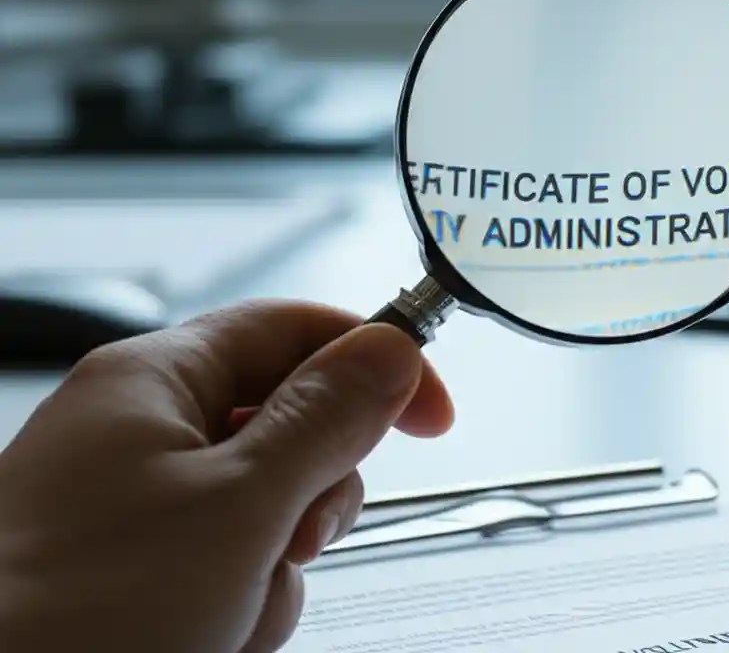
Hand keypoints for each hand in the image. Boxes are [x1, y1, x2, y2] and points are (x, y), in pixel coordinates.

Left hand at [0, 302, 451, 652]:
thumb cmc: (75, 614)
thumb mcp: (238, 506)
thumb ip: (327, 419)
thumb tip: (391, 351)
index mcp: (156, 381)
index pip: (295, 329)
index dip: (375, 362)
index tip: (431, 415)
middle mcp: (142, 432)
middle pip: (290, 427)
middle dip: (312, 495)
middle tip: (291, 535)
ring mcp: (138, 505)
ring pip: (268, 512)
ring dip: (273, 569)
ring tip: (222, 609)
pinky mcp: (137, 569)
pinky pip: (231, 566)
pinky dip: (237, 606)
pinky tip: (204, 634)